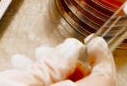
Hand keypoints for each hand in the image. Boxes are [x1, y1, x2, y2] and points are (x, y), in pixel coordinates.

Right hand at [0, 37, 115, 85]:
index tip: (94, 43)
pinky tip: (21, 76)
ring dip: (51, 74)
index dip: (102, 58)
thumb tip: (71, 49)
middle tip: (46, 50)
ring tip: (25, 61)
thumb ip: (51, 65)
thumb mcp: (21, 82)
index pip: (104, 80)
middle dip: (67, 64)